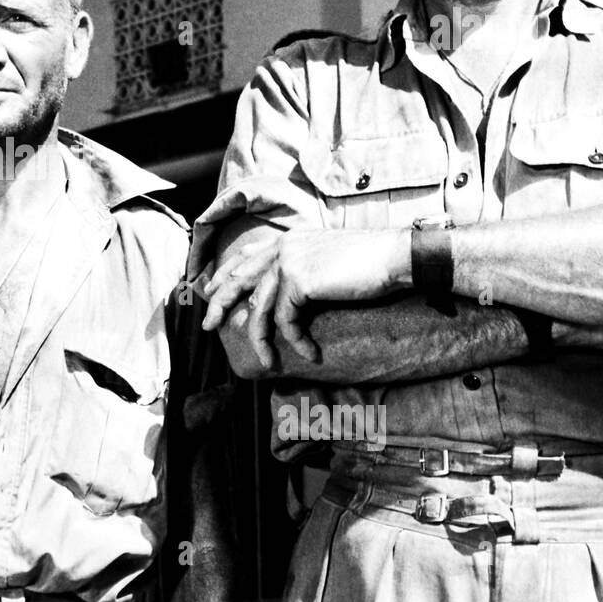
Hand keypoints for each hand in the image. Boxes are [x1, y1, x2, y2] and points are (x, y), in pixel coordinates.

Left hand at [202, 228, 409, 366]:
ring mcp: (288, 262)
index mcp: (288, 239)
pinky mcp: (298, 280)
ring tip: (267, 362)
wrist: (394, 257)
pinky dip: (296, 341)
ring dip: (261, 339)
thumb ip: (304, 267)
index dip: (225, 274)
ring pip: (259, 307)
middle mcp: (283, 247)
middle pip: (238, 279)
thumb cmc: (369, 262)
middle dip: (219, 304)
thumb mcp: (327, 258)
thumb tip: (288, 293)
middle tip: (208, 326)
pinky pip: (286, 320)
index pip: (246, 256)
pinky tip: (310, 353)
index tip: (210, 291)